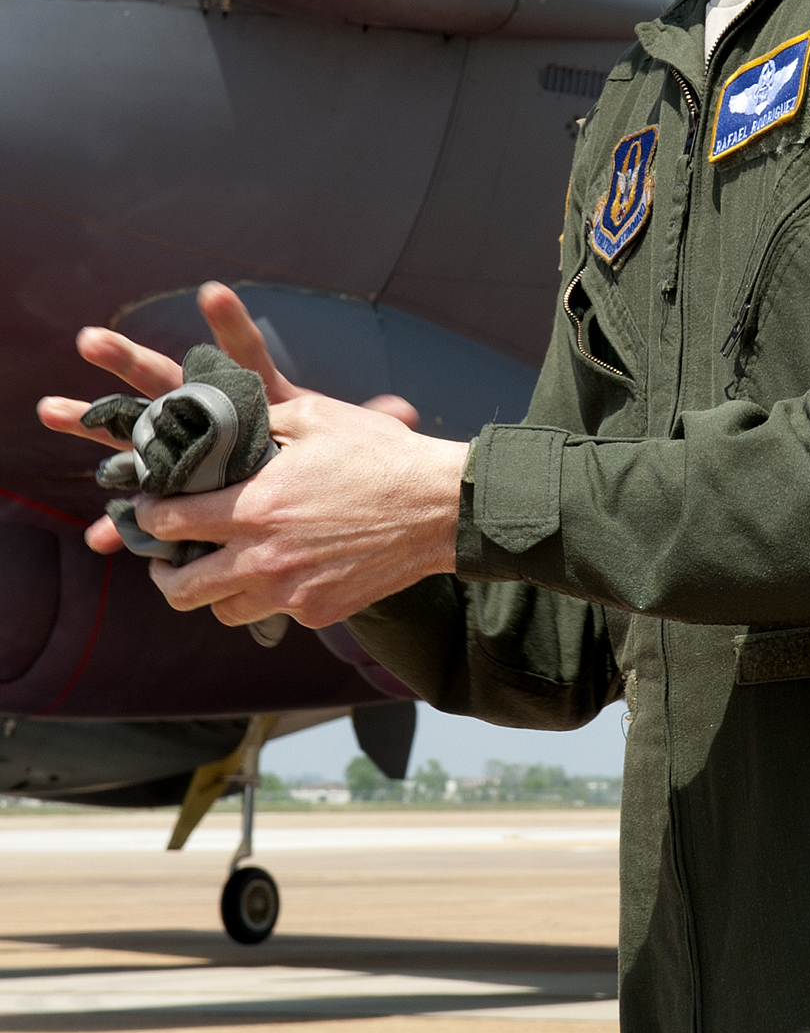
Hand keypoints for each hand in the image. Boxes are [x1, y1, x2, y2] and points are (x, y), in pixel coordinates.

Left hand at [135, 390, 467, 625]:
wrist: (438, 506)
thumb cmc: (378, 454)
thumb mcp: (313, 418)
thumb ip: (257, 423)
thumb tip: (217, 422)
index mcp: (255, 508)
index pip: (169, 525)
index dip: (148, 516)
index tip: (150, 508)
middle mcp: (264, 558)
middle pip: (180, 590)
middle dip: (163, 572)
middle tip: (168, 555)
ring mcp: (291, 593)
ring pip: (221, 612)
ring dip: (212, 591)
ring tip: (219, 567)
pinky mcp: (318, 612)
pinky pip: (273, 613)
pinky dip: (265, 596)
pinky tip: (278, 568)